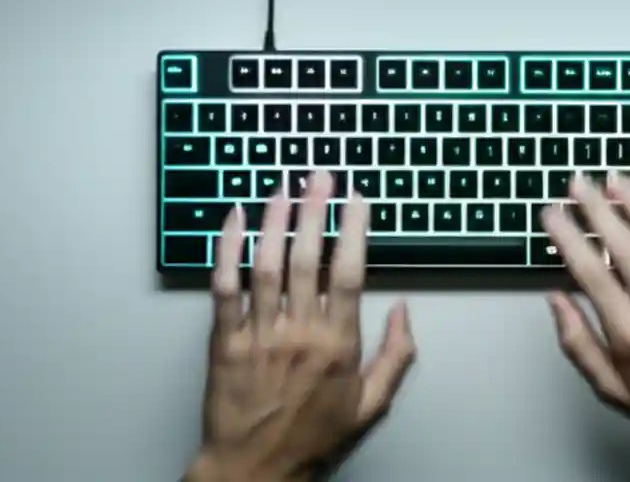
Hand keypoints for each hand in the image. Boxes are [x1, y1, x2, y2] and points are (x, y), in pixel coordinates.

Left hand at [185, 171, 416, 481]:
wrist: (255, 470)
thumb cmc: (313, 439)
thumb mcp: (371, 405)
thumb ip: (396, 357)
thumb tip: (405, 311)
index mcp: (338, 345)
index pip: (350, 274)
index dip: (354, 230)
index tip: (356, 199)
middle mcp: (299, 334)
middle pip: (308, 258)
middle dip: (315, 210)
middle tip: (319, 175)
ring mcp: (259, 335)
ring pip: (267, 265)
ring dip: (275, 220)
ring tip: (283, 187)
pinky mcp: (224, 342)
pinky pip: (224, 287)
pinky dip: (227, 249)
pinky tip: (235, 219)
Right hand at [542, 175, 629, 481]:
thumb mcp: (615, 390)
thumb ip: (579, 344)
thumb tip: (555, 298)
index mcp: (628, 335)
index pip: (589, 272)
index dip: (567, 237)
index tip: (552, 213)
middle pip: (621, 244)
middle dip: (595, 207)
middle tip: (578, 182)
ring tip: (614, 178)